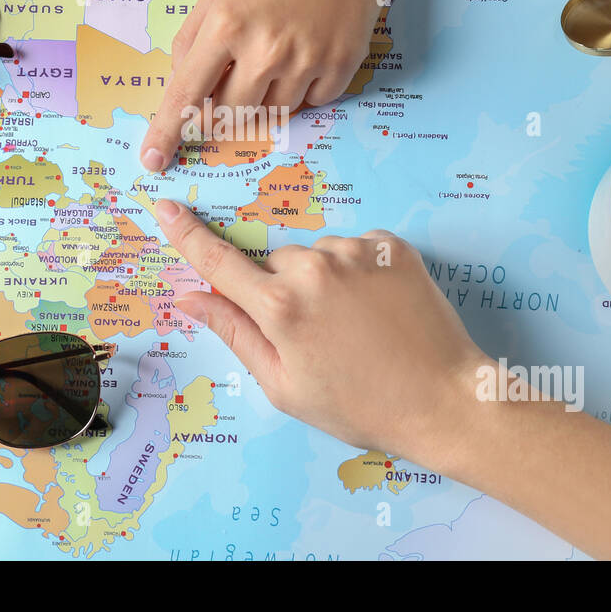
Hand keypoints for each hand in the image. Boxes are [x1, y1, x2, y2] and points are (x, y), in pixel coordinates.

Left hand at [138, 0, 409, 172]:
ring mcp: (307, 59)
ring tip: (281, 48)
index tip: (153, 160)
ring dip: (268, 95)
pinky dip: (306, 87)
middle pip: (231, 113)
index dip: (167, 131)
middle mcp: (265, 48)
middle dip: (226, 106)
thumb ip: (196, 36)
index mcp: (226, 23)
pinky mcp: (343, 64)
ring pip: (274, 113)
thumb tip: (186, 86)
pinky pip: (314, 102)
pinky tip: (310, 49)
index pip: (186, 93)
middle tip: (239, 73)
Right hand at [152, 199, 488, 470]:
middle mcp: (313, 269)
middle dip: (281, 291)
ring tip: (355, 326)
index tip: (164, 206)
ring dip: (323, 281)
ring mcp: (356, 252)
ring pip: (316, 255)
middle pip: (274, 264)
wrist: (445, 400)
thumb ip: (233, 333)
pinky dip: (358, 272)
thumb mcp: (284, 385)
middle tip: (316, 336)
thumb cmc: (360, 405)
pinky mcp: (391, 246)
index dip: (186, 234)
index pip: (217, 261)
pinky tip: (377, 309)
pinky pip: (355, 248)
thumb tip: (187, 297)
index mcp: (279, 308)